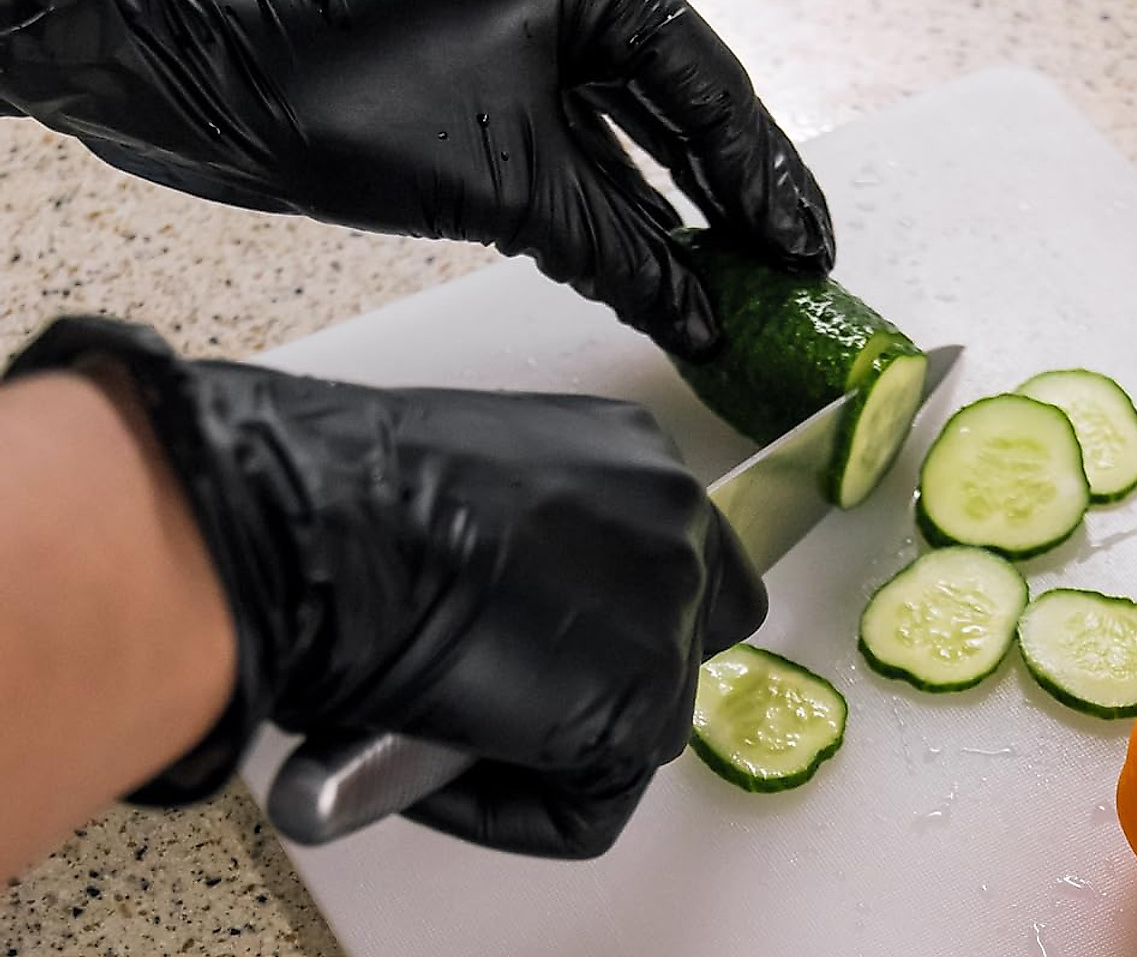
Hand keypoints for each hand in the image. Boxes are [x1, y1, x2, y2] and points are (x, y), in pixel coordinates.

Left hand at [0, 0, 833, 356]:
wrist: (197, 77)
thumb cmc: (331, 102)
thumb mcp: (509, 189)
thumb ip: (622, 254)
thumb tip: (698, 315)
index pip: (706, 82)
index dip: (762, 179)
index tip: (806, 245)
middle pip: (672, 84)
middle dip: (727, 181)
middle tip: (790, 254)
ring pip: (621, 96)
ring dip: (668, 180)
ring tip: (736, 255)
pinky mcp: (484, 13)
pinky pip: (569, 96)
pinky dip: (605, 164)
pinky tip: (656, 226)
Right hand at [8, 317, 766, 857]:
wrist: (321, 522)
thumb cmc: (349, 490)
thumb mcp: (473, 482)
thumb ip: (532, 540)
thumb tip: (518, 616)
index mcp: (633, 455)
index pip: (680, 552)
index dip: (623, 614)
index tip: (560, 645)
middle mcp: (674, 520)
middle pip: (689, 633)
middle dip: (612, 674)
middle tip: (514, 695)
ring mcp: (668, 610)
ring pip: (639, 723)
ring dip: (548, 747)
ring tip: (439, 729)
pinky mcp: (640, 704)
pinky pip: (589, 804)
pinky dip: (512, 808)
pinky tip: (431, 770)